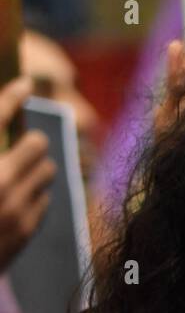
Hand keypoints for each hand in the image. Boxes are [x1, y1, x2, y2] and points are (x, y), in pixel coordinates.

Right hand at [0, 77, 55, 273]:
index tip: (26, 82)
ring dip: (35, 171)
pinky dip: (32, 199)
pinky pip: (43, 201)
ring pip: (46, 172)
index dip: (12, 95)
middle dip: (29, 145)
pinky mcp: (25, 230)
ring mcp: (13, 208)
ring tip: (15, 178)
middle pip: (36, 144)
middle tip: (19, 149)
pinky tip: (14, 206)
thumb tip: (9, 116)